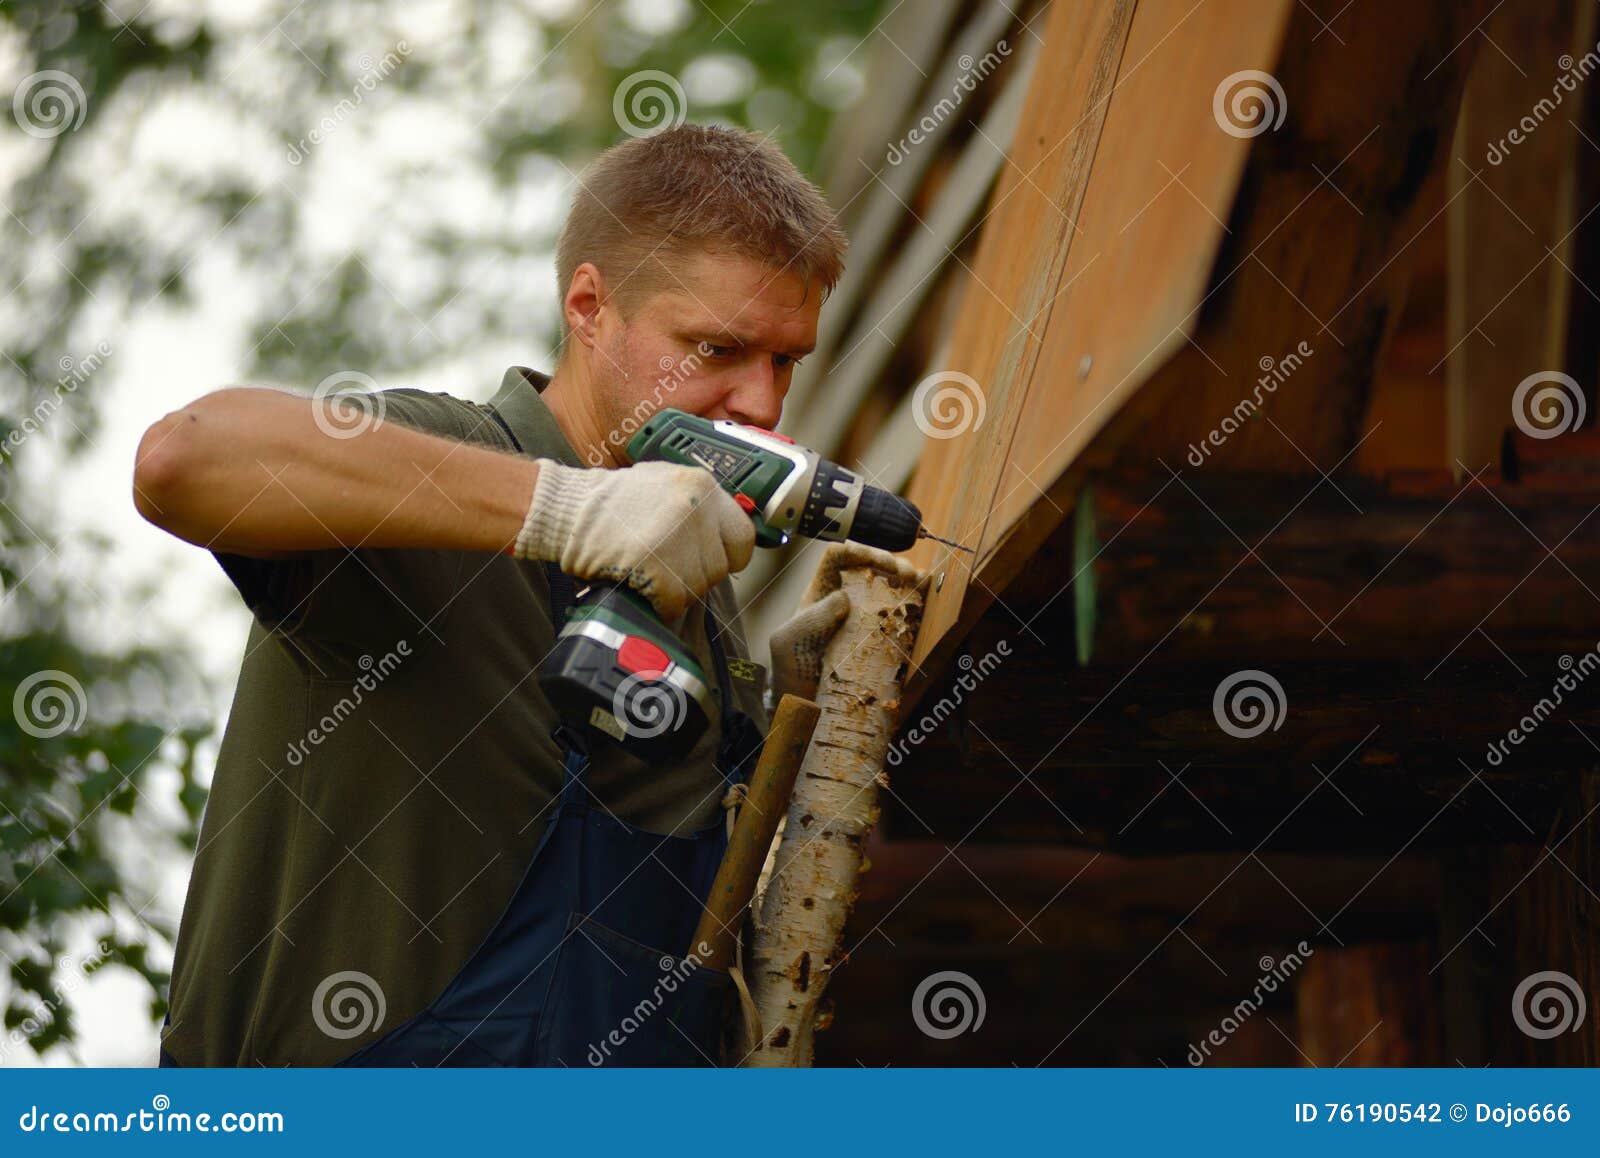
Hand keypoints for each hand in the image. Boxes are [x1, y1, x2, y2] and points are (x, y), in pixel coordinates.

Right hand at [513, 459, 755, 622]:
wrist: (567, 509)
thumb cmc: (611, 501)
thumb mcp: (664, 482)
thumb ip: (698, 505)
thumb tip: (722, 535)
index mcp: (702, 486)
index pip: (743, 535)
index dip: (729, 555)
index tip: (714, 561)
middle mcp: (697, 508)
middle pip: (720, 567)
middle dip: (697, 575)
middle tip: (669, 568)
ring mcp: (678, 537)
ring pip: (699, 587)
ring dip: (677, 590)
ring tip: (651, 573)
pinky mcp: (659, 566)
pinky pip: (676, 602)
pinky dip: (661, 604)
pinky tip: (643, 587)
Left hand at [769, 543, 927, 699]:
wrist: (802, 705)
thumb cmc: (789, 670)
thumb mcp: (787, 640)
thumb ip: (810, 617)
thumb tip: (843, 597)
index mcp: (820, 592)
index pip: (839, 556)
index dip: (859, 550)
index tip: (878, 561)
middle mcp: (846, 599)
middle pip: (871, 566)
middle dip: (891, 562)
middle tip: (905, 573)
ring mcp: (866, 618)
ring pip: (891, 585)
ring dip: (909, 578)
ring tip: (918, 582)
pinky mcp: (883, 638)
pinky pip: (903, 614)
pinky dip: (918, 603)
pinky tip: (925, 599)